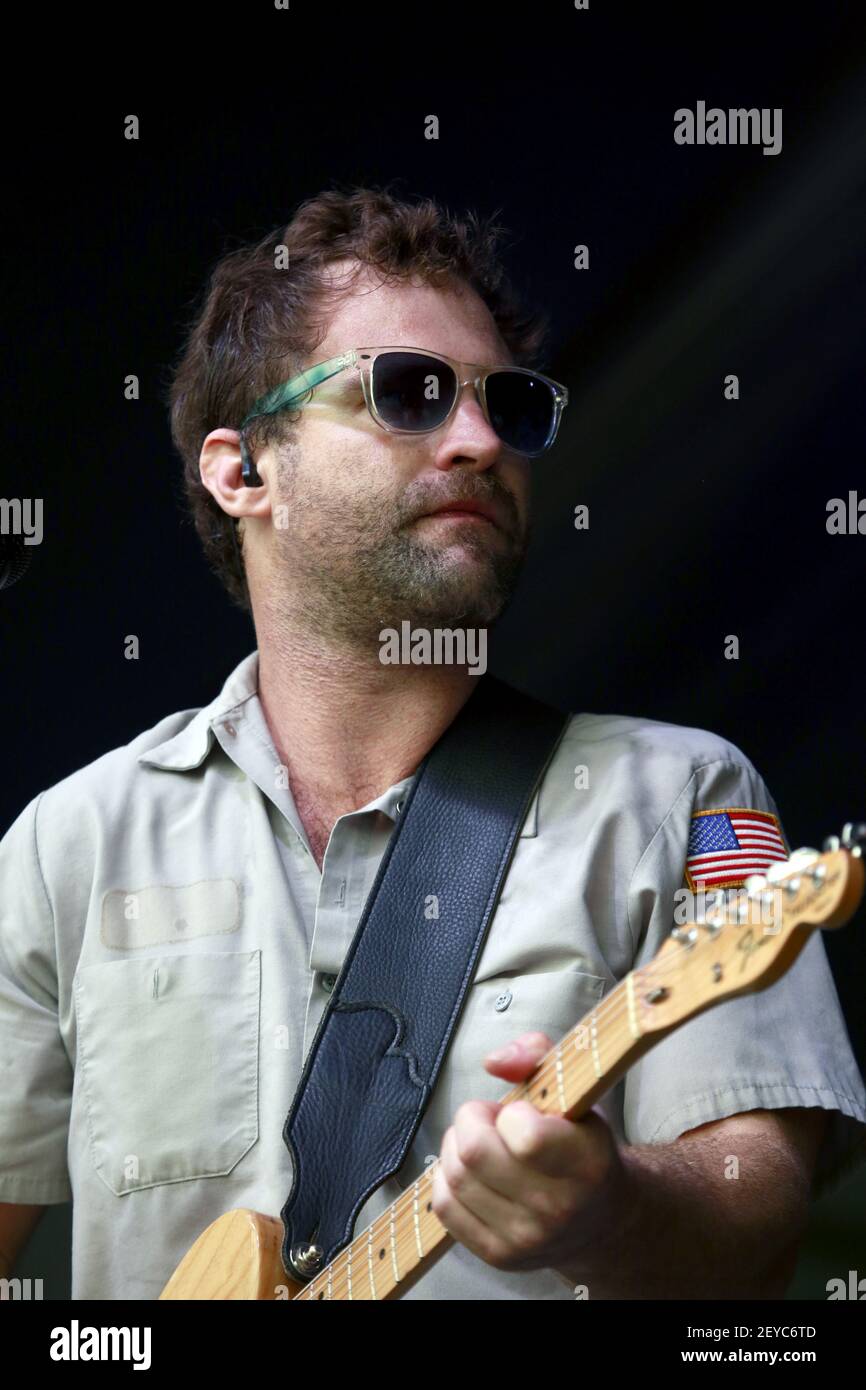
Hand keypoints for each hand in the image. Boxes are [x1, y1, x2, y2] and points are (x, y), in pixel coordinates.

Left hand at [430, 1031, 627, 1272]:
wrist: (600, 1218)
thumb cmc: (581, 1146)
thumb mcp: (573, 1090)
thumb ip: (535, 1055)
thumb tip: (493, 1061)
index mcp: (585, 1163)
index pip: (524, 1136)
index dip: (511, 1113)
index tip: (521, 1112)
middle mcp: (558, 1207)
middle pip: (475, 1152)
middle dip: (471, 1120)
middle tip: (490, 1118)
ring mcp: (526, 1237)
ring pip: (455, 1176)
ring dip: (456, 1147)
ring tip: (482, 1143)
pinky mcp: (499, 1255)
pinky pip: (444, 1207)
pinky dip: (446, 1179)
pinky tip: (472, 1171)